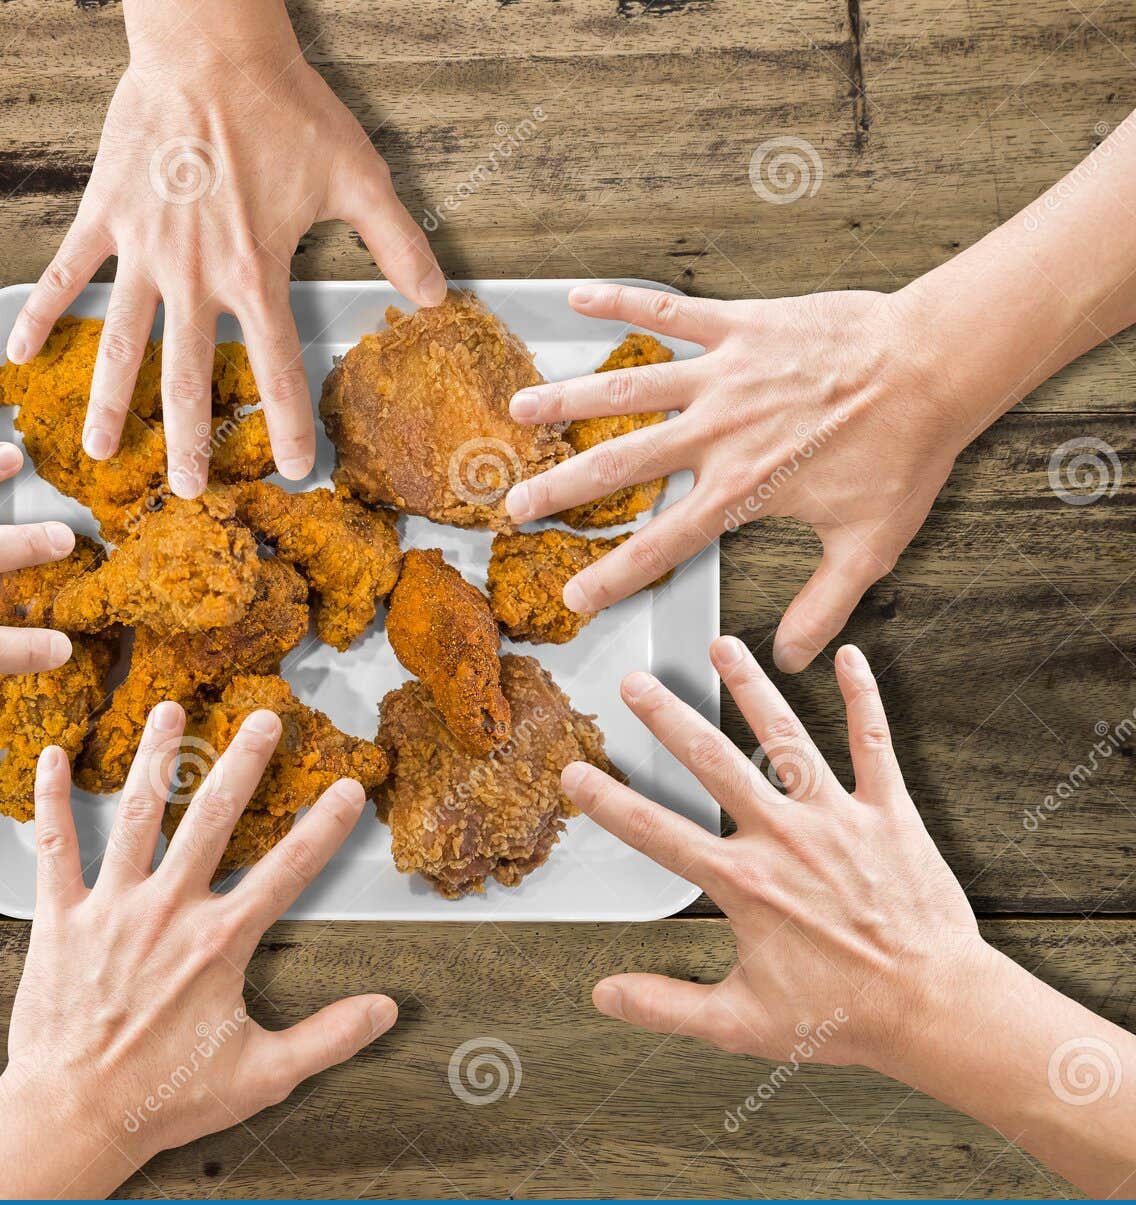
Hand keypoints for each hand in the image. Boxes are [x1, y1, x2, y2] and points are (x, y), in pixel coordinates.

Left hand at [0, 703, 396, 1198]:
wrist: (73, 1114)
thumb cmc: (164, 1098)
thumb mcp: (262, 1076)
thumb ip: (328, 1038)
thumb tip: (386, 1010)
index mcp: (220, 943)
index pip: (288, 871)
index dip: (324, 827)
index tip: (347, 786)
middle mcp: (169, 910)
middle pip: (214, 820)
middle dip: (243, 763)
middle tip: (264, 717)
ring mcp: (112, 908)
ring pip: (138, 816)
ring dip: (156, 758)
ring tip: (170, 710)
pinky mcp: (61, 918)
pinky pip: (56, 848)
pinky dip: (50, 801)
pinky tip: (49, 756)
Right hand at [5, 2, 445, 496]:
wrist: (213, 49)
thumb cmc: (286, 107)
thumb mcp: (359, 176)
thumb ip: (397, 243)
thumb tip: (435, 298)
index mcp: (257, 273)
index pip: (278, 369)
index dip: (290, 424)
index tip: (294, 470)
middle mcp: (196, 276)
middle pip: (189, 377)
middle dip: (191, 441)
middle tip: (188, 491)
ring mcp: (143, 250)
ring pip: (122, 343)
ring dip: (111, 403)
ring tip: (100, 454)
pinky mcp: (105, 215)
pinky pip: (63, 274)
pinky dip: (39, 314)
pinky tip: (19, 355)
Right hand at [505, 284, 977, 671]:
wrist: (936, 364)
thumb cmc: (906, 453)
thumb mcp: (869, 544)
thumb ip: (822, 605)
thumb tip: (786, 657)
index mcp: (742, 490)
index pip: (661, 544)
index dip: (612, 575)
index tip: (573, 596)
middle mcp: (718, 434)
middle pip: (621, 464)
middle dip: (561, 489)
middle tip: (516, 504)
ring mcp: (724, 375)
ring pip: (628, 388)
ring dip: (569, 399)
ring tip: (519, 407)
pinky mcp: (740, 327)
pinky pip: (670, 312)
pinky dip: (623, 302)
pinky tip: (579, 299)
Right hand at [563, 636, 990, 1072]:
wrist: (937, 1008)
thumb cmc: (844, 1018)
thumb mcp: (742, 1024)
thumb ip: (667, 1005)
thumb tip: (606, 995)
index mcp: (743, 884)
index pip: (657, 832)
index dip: (609, 801)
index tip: (575, 773)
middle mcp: (784, 838)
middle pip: (712, 762)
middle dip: (668, 717)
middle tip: (636, 682)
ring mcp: (837, 819)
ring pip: (784, 737)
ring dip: (750, 687)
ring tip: (722, 646)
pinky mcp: (889, 813)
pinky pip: (873, 744)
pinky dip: (864, 698)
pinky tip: (849, 657)